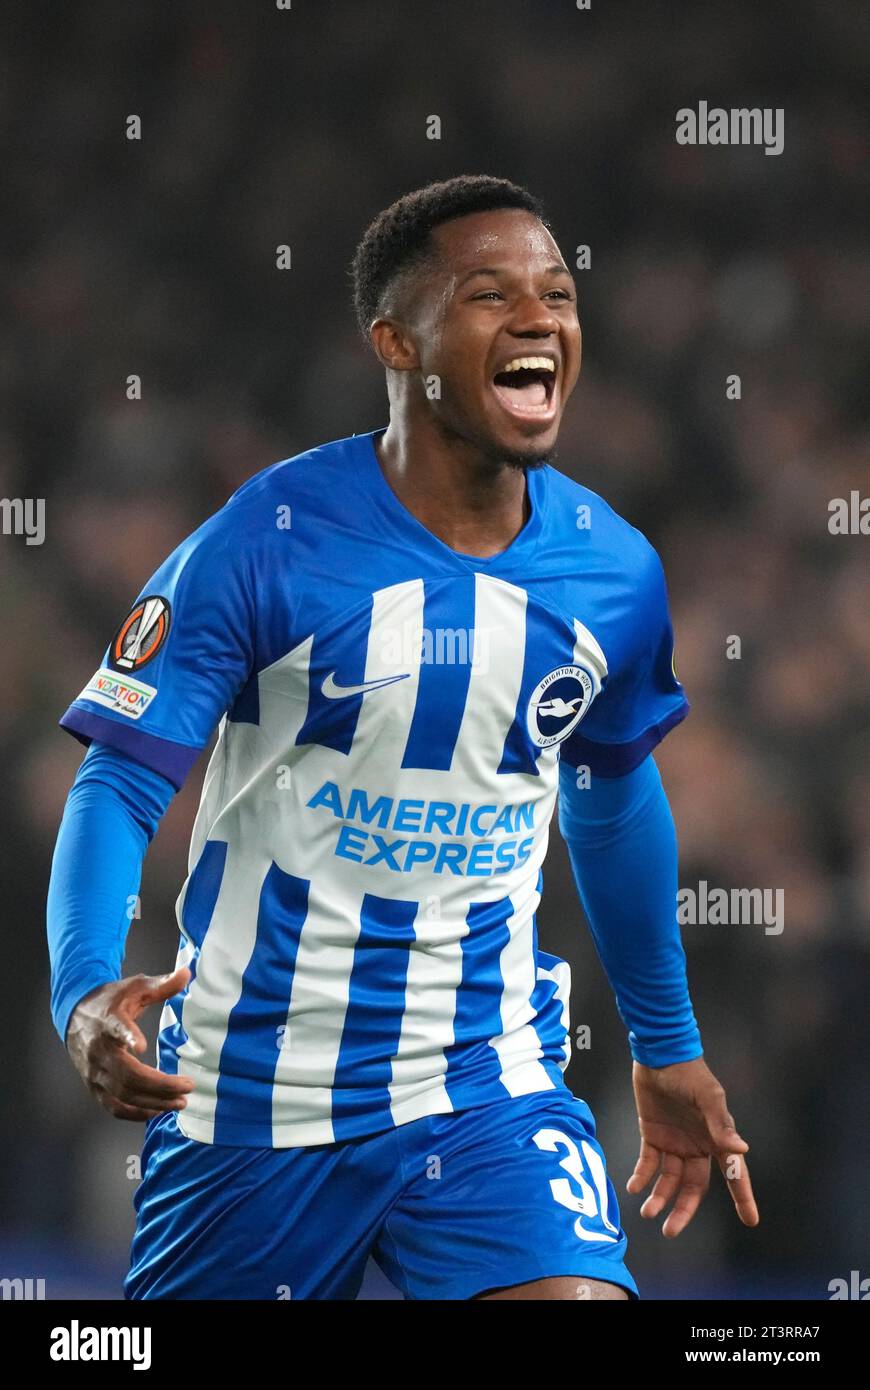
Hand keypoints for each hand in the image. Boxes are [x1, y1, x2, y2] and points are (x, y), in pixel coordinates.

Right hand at [66, 967, 194, 1121]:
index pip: (115, 1028)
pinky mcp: (93, 1086)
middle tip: (187, 1086)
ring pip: (122, 1094)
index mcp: (108, 1020)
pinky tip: (158, 1111)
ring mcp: (94, 1071)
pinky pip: (113, 1107)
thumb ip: (161, 984)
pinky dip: (136, 1113)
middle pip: (126, 1074)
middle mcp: (98, 1049)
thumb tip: (187, 973)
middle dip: (160, 1085)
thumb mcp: (134, 986)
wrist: (75, 1014)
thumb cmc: (111, 1001)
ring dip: (153, 1102)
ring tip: (180, 1102)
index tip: (141, 1044)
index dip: (127, 1036)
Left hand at [627, 1056, 758, 1236]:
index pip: (733, 1174)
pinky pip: (648, 1163)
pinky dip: (641, 1177)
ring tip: (646, 1213)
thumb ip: (721, 1125)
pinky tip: (633, 1187)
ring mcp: (674, 1142)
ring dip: (658, 1197)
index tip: (752, 1221)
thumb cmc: (690, 1074)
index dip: (743, 1197)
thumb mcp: (708, 1098)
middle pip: (693, 1187)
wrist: (660, 1054)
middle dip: (683, 1210)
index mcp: (717, 1139)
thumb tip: (742, 1151)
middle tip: (670, 1232)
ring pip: (669, 1180)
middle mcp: (697, 1146)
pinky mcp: (652, 1135)